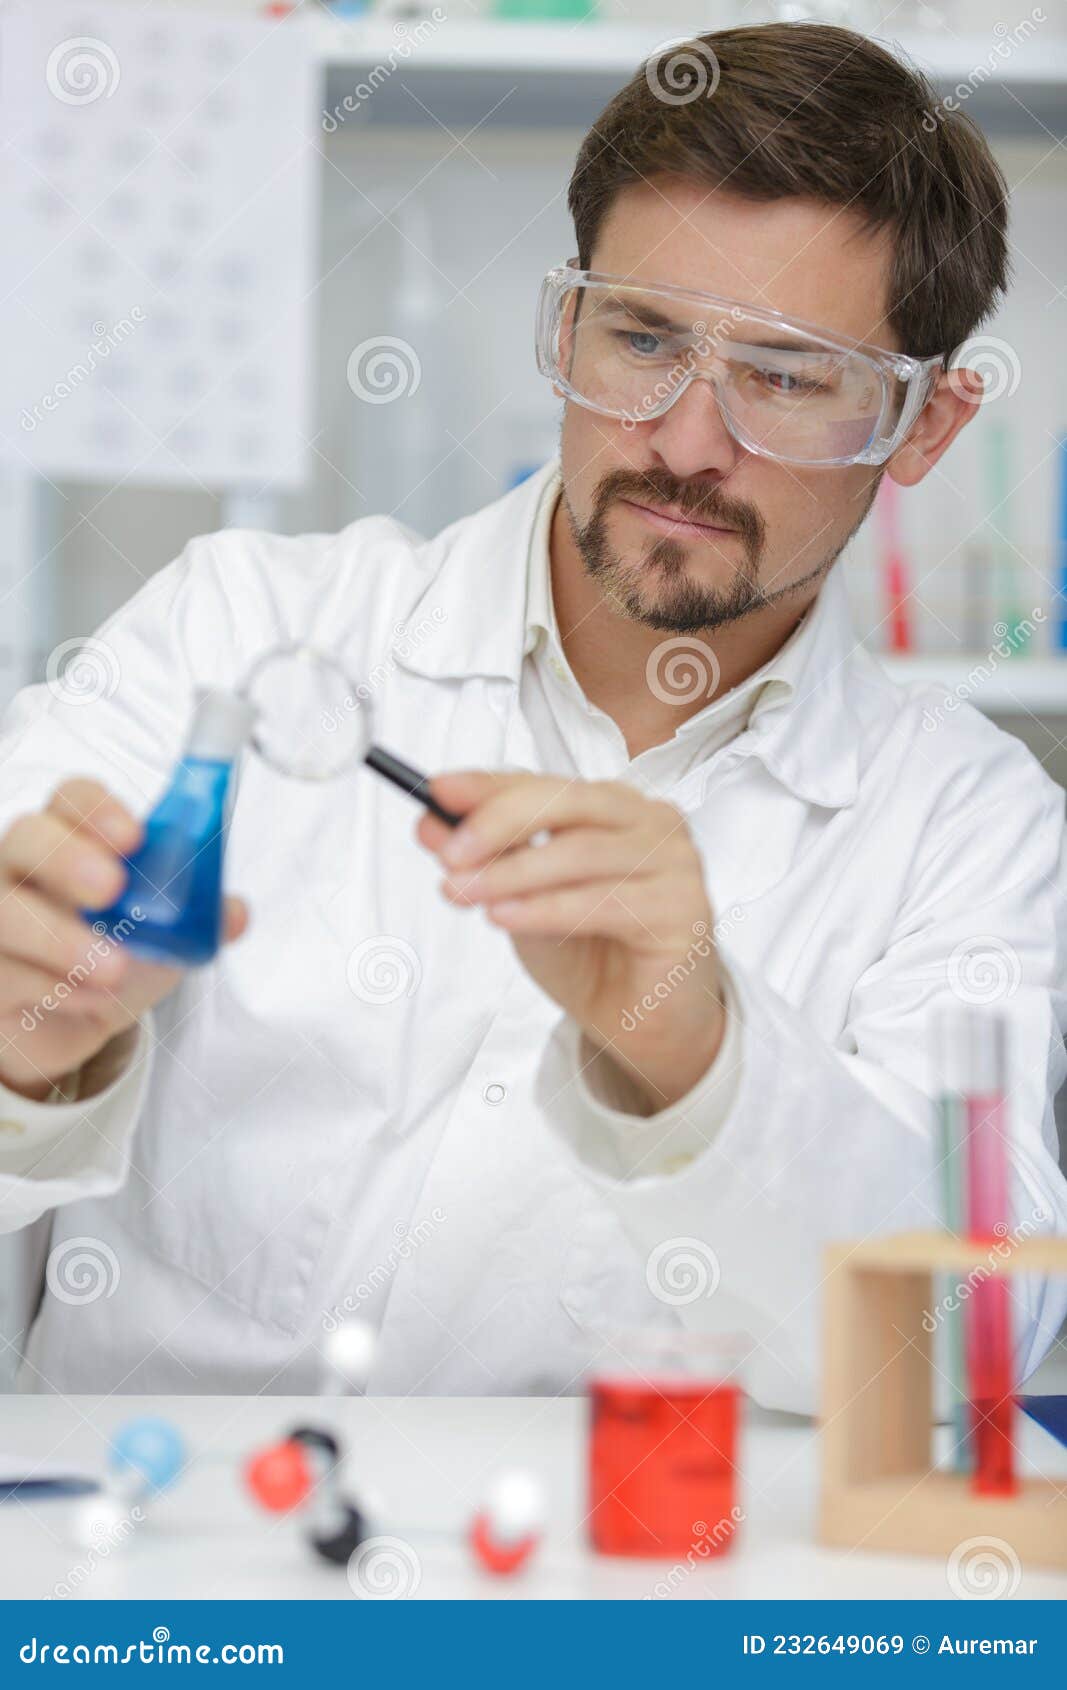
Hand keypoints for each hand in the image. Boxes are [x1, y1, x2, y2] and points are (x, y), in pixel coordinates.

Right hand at [0, 779, 247, 1101]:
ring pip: (6, 913)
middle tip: (112, 889)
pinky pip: (7, 974)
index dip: (98, 809)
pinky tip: (92, 998)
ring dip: (63, 940)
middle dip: (67, 859)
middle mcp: (23, 868)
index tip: (134, 836)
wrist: (77, 1019)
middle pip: (24, 838)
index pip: (72, 800)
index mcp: (72, 838)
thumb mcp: (167, 933)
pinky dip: (56, 988)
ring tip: (114, 968)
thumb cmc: (116, 951)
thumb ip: (200, 916)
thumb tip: (233, 913)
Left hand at [417, 771, 724, 1112]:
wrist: (644, 1026)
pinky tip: (505, 917)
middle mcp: (650, 822)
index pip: (544, 784)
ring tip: (463, 892)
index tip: (436, 791)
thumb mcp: (521, 902)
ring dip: (513, 872)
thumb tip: (431, 825)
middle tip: (449, 853)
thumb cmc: (590, 955)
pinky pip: (604, 902)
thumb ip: (486, 862)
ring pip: (582, 852)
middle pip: (569, 802)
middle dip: (499, 823)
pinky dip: (546, 908)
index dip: (489, 786)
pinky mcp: (683, 908)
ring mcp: (674, 861)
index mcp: (611, 807)